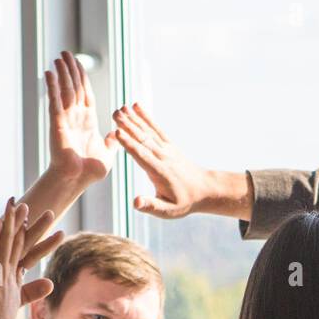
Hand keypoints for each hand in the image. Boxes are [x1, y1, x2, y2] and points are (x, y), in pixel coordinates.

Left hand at [0, 201, 61, 318]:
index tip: (26, 215)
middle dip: (13, 218)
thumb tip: (50, 284)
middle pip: (10, 237)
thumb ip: (32, 291)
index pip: (20, 246)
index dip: (22, 229)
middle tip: (15, 200)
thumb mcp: (19, 302)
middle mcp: (4, 267)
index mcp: (14, 274)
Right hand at [47, 50, 116, 186]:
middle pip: (74, 87)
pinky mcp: (57, 123)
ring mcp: (66, 119)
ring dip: (62, 73)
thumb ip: (112, 141)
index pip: (85, 93)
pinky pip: (54, 101)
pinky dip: (52, 87)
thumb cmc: (90, 171)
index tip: (78, 63)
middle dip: (70, 69)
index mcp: (88, 121)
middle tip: (65, 53)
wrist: (77, 180)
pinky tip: (49, 73)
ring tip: (58, 57)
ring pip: (64, 90)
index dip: (82, 77)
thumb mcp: (108, 153)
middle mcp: (76, 117)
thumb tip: (116, 133)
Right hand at [112, 102, 249, 218]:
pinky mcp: (168, 145)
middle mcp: (163, 157)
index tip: (117, 132)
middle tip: (114, 113)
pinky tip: (136, 107)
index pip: (142, 156)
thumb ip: (151, 206)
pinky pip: (156, 129)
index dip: (129, 144)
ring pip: (148, 131)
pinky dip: (146, 117)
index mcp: (159, 172)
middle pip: (143, 139)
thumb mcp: (168, 210)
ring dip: (134, 119)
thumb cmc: (184, 202)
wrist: (204, 189)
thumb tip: (135, 202)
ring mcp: (166, 149)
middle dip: (128, 126)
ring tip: (121, 108)